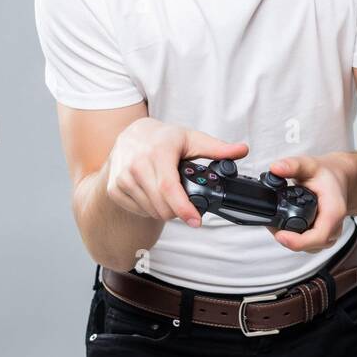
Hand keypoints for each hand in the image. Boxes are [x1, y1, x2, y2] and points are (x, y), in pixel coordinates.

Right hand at [105, 117, 247, 228]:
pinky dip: (150, 209)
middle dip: (179, 212)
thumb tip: (242, 150)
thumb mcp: (191, 139)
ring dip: (165, 210)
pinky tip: (154, 194)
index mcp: (157, 152)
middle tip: (188, 206)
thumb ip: (217, 148)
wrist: (130, 135)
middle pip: (162, 205)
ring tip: (169, 194)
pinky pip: (139, 210)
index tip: (196, 221)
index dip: (184, 208)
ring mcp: (122, 178)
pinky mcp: (114, 188)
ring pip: (151, 210)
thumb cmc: (163, 138)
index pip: (170, 188)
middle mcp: (136, 165)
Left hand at [266, 154, 350, 252]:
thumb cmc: (329, 174)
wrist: (340, 178)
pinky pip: (309, 245)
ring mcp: (330, 234)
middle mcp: (335, 227)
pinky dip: (296, 239)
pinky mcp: (324, 236)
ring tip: (277, 225)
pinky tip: (286, 228)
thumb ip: (293, 165)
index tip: (280, 235)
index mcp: (334, 212)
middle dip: (288, 239)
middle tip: (272, 225)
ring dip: (291, 240)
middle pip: (311, 245)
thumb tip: (276, 168)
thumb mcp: (310, 165)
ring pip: (309, 247)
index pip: (318, 237)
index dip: (297, 241)